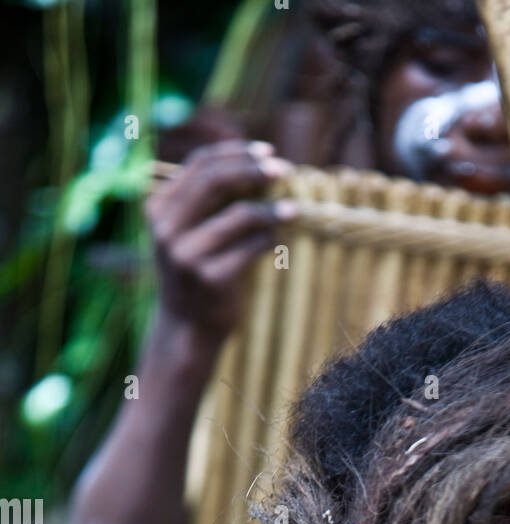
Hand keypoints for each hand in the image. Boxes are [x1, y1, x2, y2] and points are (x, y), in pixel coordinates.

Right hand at [145, 140, 295, 338]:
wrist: (187, 327)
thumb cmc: (197, 270)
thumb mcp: (190, 230)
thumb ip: (211, 198)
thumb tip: (263, 163)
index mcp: (158, 207)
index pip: (199, 164)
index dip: (235, 153)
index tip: (267, 152)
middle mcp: (166, 228)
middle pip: (215, 181)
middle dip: (253, 171)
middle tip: (285, 170)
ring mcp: (186, 254)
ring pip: (238, 215)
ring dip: (271, 210)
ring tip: (292, 211)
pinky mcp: (209, 278)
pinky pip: (250, 247)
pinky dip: (269, 239)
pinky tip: (276, 240)